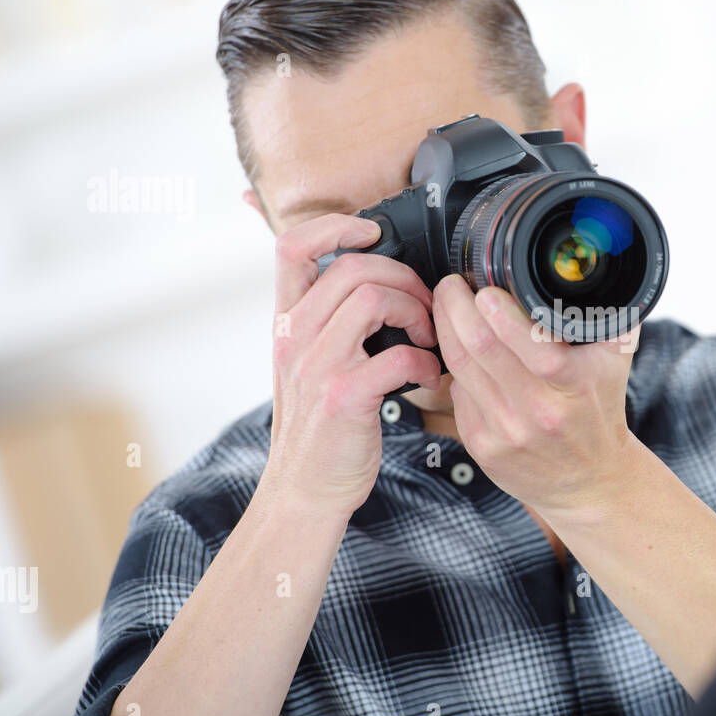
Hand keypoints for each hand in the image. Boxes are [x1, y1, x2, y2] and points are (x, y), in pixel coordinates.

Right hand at [261, 214, 442, 518]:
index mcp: (286, 321)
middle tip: (424, 309)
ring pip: (374, 298)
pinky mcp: (343, 395)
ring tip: (428, 339)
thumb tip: (371, 282)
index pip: (291, 246)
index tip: (372, 233)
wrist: (305, 489)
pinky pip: (397, 355)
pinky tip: (429, 378)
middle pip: (352, 267)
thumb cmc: (321, 427)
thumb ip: (328, 322)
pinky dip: (426, 363)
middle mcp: (293, 335)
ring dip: (417, 313)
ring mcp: (316, 364)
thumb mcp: (307, 364)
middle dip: (403, 278)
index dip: (334, 226)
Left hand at [430, 274, 638, 514]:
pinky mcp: (482, 447)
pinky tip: (460, 350)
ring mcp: (506, 432)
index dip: (499, 312)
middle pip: (480, 348)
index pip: (531, 345)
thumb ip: (608, 312)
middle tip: (451, 285)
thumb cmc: (599, 411)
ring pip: (460, 367)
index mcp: (574, 386)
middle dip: (455, 306)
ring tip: (446, 305)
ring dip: (445, 328)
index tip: (485, 289)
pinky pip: (457, 393)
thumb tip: (592, 261)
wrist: (590, 481)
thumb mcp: (615, 361)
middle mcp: (539, 411)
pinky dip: (456, 366)